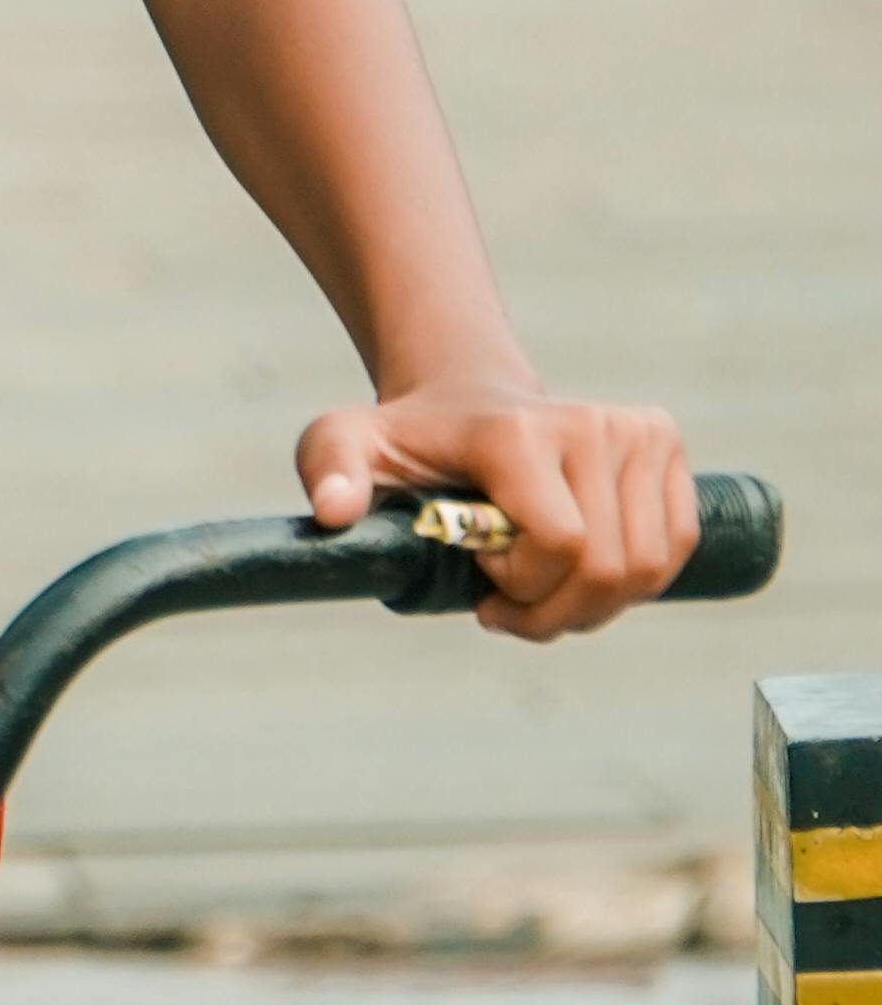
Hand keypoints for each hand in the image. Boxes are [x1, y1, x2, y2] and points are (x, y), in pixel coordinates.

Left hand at [300, 377, 696, 640]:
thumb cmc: (407, 436)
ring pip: (645, 569)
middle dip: (555, 608)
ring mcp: (635, 428)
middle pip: (606, 568)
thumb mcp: (345, 444)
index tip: (479, 572)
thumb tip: (333, 511)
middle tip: (507, 596)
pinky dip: (637, 582)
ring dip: (593, 603)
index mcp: (517, 433)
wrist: (464, 395)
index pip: (561, 545)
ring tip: (541, 582)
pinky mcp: (664, 443)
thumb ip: (329, 471)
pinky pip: (676, 548)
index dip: (522, 586)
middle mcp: (588, 422)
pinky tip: (585, 568)